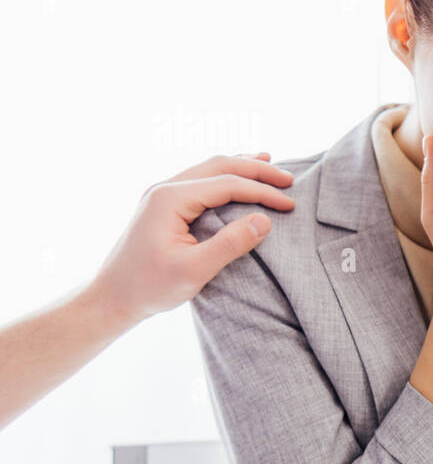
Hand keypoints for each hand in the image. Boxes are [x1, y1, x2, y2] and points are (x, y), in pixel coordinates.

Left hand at [89, 152, 295, 324]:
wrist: (111, 297)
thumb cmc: (149, 287)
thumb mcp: (194, 270)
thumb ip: (231, 244)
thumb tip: (265, 220)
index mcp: (170, 199)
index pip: (227, 184)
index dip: (262, 191)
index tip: (290, 204)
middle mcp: (164, 189)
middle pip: (219, 166)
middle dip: (256, 170)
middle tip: (289, 179)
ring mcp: (161, 195)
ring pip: (209, 169)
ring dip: (241, 168)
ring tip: (268, 166)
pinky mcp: (163, 206)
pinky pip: (200, 181)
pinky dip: (225, 178)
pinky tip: (237, 181)